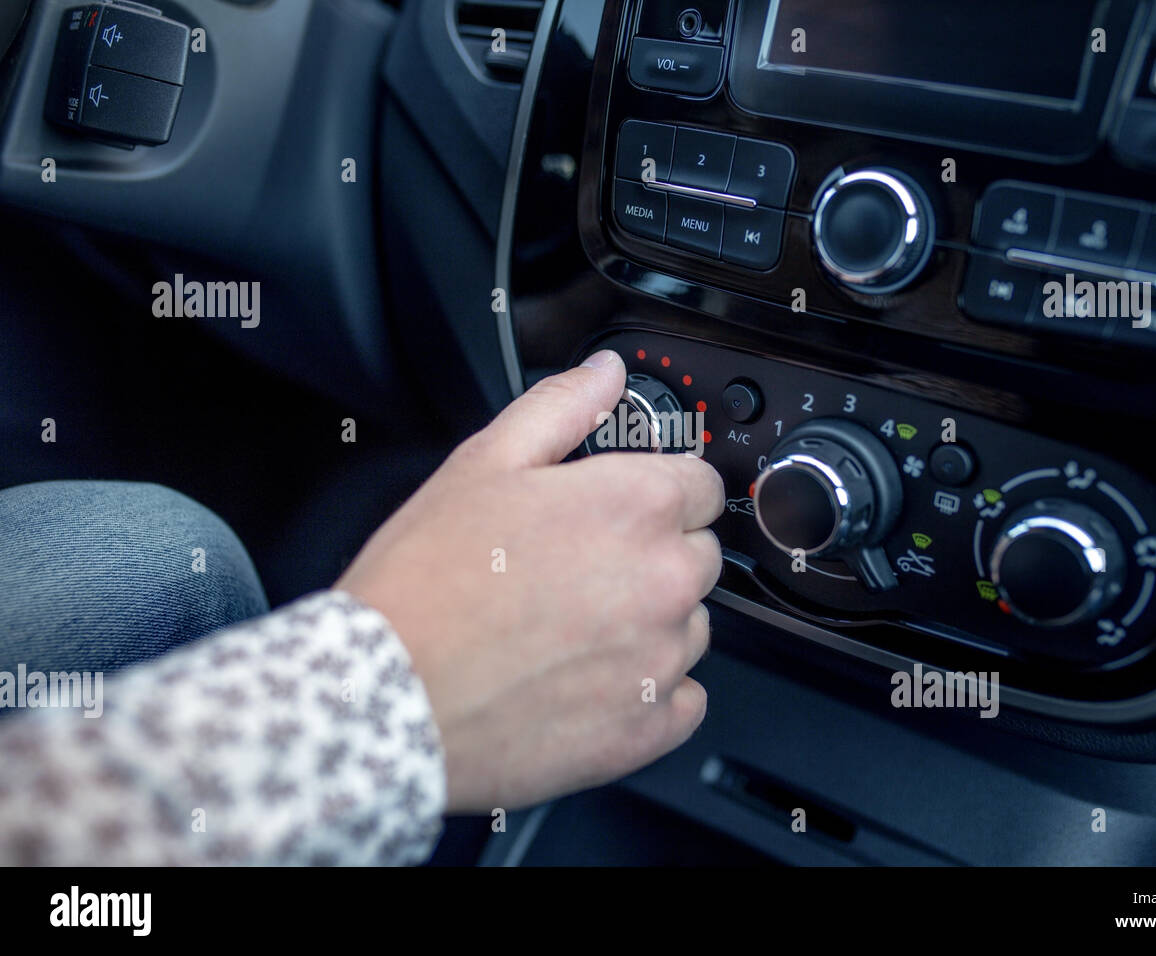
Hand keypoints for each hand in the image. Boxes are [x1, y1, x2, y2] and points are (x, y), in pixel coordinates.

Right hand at [336, 350, 724, 812]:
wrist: (386, 693)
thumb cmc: (426, 581)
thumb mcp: (483, 464)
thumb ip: (562, 407)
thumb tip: (607, 373)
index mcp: (636, 505)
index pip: (703, 485)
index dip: (661, 491)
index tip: (623, 509)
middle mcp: (664, 580)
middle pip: (701, 555)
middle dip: (655, 555)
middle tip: (580, 570)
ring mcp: (660, 659)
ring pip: (692, 626)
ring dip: (652, 623)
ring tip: (572, 628)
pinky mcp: (646, 727)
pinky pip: (685, 701)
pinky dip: (651, 693)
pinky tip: (592, 680)